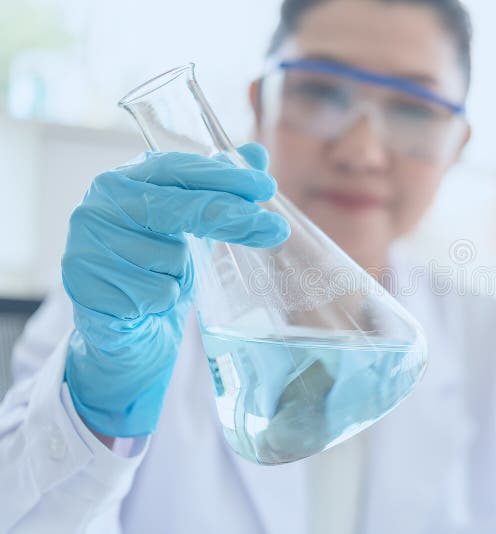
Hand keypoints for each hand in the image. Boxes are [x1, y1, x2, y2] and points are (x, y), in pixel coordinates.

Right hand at [62, 144, 287, 436]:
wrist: (124, 331)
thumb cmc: (156, 270)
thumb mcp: (192, 227)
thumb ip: (219, 189)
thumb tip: (257, 155)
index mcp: (121, 182)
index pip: (177, 167)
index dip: (225, 176)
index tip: (267, 186)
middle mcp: (98, 208)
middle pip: (179, 207)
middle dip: (232, 216)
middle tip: (276, 228)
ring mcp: (88, 247)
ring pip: (172, 257)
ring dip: (183, 274)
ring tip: (162, 281)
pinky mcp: (87, 289)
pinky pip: (157, 292)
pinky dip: (165, 300)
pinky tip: (147, 304)